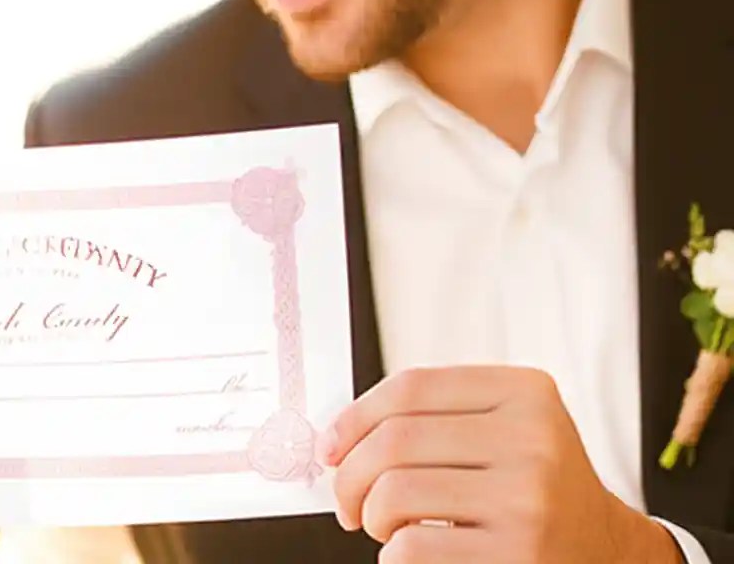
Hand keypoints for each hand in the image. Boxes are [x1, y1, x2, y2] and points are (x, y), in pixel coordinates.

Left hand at [322, 367, 682, 563]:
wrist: (604, 551)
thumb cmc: (532, 489)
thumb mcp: (505, 429)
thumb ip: (434, 418)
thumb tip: (336, 439)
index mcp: (526, 393)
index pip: (411, 387)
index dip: (353, 417)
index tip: (330, 448)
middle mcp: (534, 439)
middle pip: (395, 440)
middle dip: (349, 475)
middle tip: (347, 501)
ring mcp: (529, 499)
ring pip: (395, 492)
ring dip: (371, 516)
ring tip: (384, 525)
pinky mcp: (517, 554)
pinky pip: (411, 547)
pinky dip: (393, 553)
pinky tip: (411, 551)